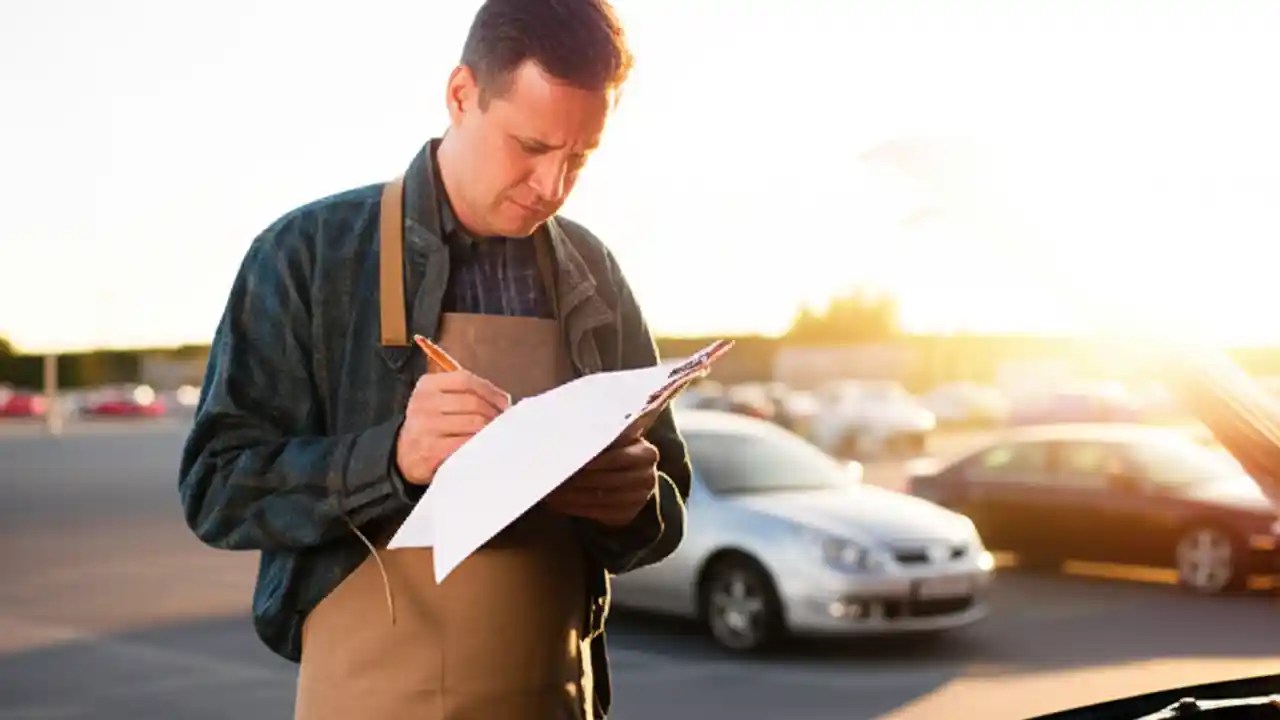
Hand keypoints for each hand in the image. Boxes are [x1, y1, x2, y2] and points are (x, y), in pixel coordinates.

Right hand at [395, 370, 510, 485]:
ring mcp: (426, 427)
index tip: (504, 403)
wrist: (403, 454)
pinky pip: (467, 443)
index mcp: (427, 385)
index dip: (490, 391)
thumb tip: (504, 399)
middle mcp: (424, 403)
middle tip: (503, 423)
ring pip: (474, 423)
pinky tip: (484, 447)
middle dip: (494, 413)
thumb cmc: (430, 425)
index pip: (465, 380)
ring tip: (496, 434)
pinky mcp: (431, 450)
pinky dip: (481, 445)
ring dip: (491, 429)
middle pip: (473, 402)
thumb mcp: (438, 400)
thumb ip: (465, 393)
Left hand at [545, 436, 658, 526]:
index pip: (617, 457)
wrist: (635, 477)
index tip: (568, 458)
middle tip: (553, 476)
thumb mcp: (619, 439)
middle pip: (606, 479)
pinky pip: (597, 513)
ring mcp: (639, 499)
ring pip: (599, 498)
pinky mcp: (627, 515)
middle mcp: (647, 478)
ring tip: (550, 491)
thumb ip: (605, 436)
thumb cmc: (619, 451)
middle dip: (577, 479)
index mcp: (647, 454)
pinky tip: (558, 503)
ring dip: (571, 496)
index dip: (592, 459)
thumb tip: (572, 435)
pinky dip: (575, 508)